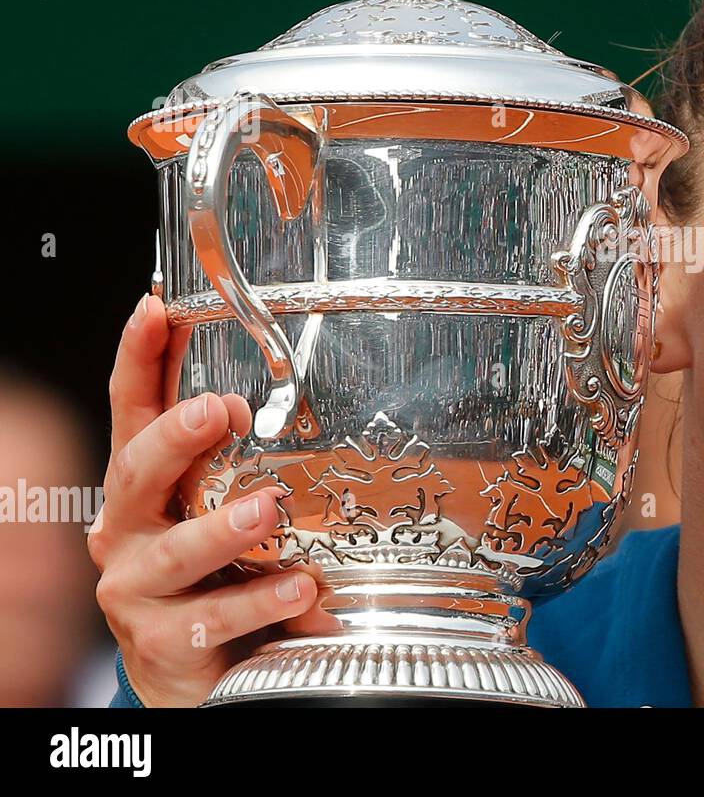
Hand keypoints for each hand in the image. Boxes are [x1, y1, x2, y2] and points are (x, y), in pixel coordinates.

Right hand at [89, 294, 323, 706]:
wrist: (197, 671)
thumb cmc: (215, 574)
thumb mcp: (222, 505)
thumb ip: (244, 459)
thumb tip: (280, 388)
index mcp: (145, 486)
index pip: (133, 411)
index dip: (139, 358)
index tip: (155, 308)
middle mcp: (128, 531)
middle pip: (137, 473)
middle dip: (176, 438)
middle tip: (220, 411)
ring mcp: (138, 589)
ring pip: (175, 552)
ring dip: (223, 528)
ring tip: (268, 510)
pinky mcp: (162, 644)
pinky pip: (212, 619)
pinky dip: (258, 600)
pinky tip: (299, 586)